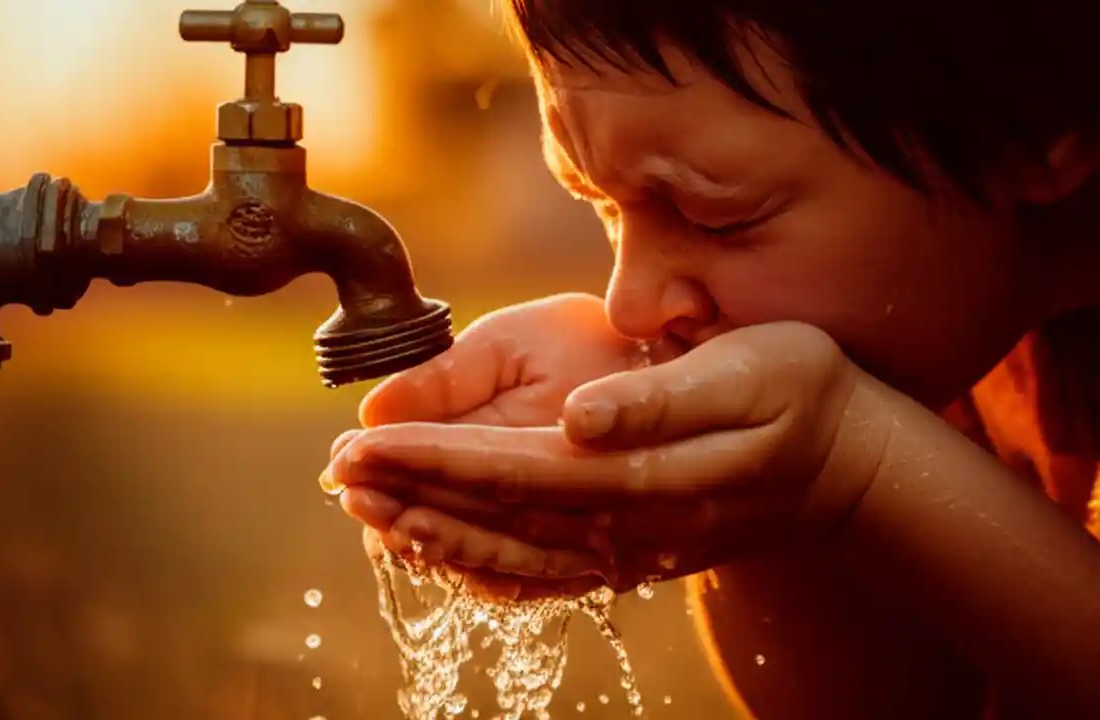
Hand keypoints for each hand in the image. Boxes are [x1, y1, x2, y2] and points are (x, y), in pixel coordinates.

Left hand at [327, 322, 894, 593]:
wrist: (846, 460)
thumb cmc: (800, 394)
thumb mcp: (748, 372)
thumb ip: (661, 400)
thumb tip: (580, 419)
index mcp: (640, 471)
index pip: (510, 468)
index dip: (431, 456)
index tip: (363, 442)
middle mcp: (624, 523)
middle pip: (495, 516)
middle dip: (409, 493)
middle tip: (337, 473)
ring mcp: (627, 549)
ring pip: (509, 553)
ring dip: (432, 531)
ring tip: (368, 510)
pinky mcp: (632, 555)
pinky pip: (540, 574)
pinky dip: (482, 567)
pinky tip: (443, 554)